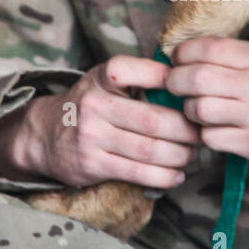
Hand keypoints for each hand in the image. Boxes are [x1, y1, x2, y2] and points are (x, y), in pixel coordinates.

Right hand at [0, 56, 199, 190]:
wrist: (46, 134)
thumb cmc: (92, 104)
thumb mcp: (107, 80)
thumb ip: (143, 77)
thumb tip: (191, 84)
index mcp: (102, 76)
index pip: (138, 71)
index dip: (169, 80)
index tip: (191, 93)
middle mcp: (94, 104)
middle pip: (154, 120)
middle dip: (186, 131)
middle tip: (202, 135)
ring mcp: (92, 135)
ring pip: (150, 150)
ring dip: (180, 156)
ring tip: (192, 155)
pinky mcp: (93, 164)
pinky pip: (138, 173)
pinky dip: (164, 176)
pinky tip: (176, 174)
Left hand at [166, 38, 248, 174]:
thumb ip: (235, 57)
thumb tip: (189, 54)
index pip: (204, 48)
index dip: (181, 55)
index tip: (178, 62)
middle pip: (195, 78)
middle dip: (175, 84)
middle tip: (177, 88)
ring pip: (198, 109)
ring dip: (190, 112)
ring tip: (198, 112)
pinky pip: (211, 138)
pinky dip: (206, 136)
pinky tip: (215, 131)